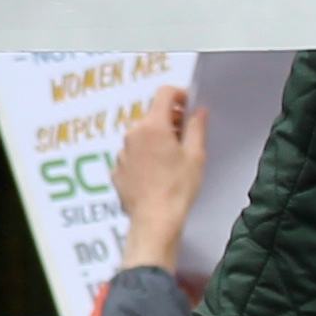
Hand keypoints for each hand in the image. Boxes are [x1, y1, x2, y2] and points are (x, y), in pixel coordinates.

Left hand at [111, 86, 206, 272]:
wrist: (154, 221)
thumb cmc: (178, 189)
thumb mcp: (195, 155)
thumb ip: (196, 127)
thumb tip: (198, 112)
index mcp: (153, 126)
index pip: (164, 94)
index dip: (179, 95)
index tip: (188, 106)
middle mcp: (132, 135)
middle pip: (152, 115)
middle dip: (170, 120)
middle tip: (186, 135)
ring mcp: (122, 153)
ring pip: (141, 136)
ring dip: (156, 139)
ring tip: (173, 159)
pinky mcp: (117, 170)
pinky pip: (133, 155)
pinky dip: (145, 157)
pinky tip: (158, 174)